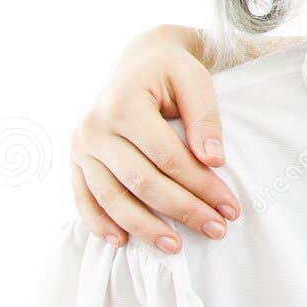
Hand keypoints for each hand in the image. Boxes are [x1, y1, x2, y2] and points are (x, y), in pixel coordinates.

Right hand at [71, 26, 237, 252]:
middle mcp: (95, 127)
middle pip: (142, 181)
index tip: (230, 207)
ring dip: (144, 226)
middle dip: (182, 210)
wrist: (139, 60)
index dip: (201, 185)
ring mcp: (81, 146)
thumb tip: (214, 161)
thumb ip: (205, 118)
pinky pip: (84, 197)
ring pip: (111, 196)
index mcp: (125, 104)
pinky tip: (123, 242)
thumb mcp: (195, 80)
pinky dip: (100, 222)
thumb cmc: (172, 71)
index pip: (168, 157)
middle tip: (217, 230)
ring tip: (176, 247)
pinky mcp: (76, 159)